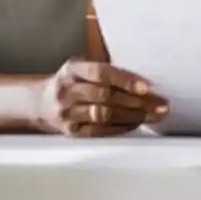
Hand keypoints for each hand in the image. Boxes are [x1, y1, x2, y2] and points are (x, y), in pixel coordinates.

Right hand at [34, 59, 168, 136]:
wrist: (39, 103)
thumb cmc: (72, 82)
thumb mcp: (82, 68)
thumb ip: (108, 71)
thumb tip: (145, 80)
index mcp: (73, 69)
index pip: (101, 73)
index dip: (125, 80)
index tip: (147, 87)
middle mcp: (67, 90)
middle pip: (105, 97)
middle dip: (137, 102)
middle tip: (160, 104)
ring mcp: (67, 112)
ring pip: (103, 115)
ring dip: (132, 116)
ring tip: (153, 115)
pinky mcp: (70, 131)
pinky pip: (98, 131)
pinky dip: (120, 127)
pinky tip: (135, 124)